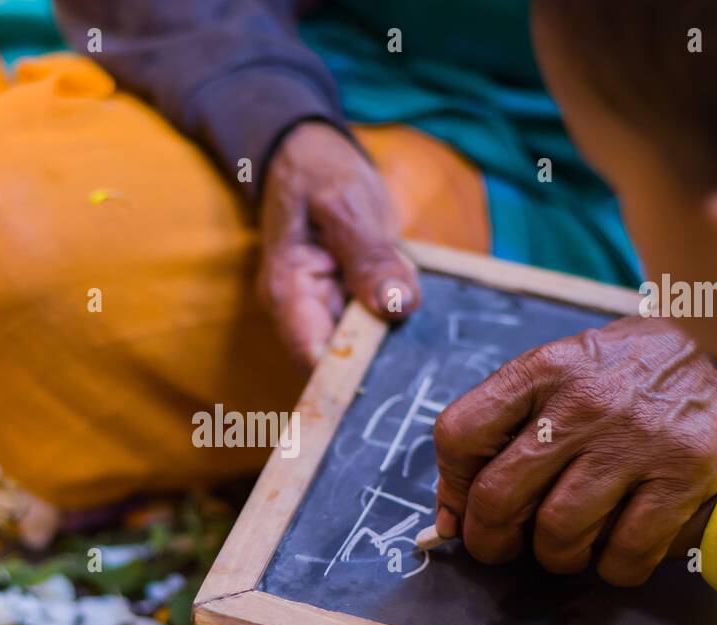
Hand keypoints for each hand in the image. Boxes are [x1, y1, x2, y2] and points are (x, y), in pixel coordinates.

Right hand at [258, 121, 418, 367]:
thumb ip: (370, 255)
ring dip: (393, 342)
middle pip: (340, 361)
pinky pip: (373, 324)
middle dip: (381, 362)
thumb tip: (398, 306)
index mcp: (288, 293)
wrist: (309, 154)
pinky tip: (423, 317)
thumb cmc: (318, 172)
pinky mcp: (348, 301)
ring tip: (428, 338)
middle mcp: (302, 312)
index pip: (315, 360)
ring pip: (361, 346)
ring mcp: (325, 308)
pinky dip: (396, 321)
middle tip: (427, 360)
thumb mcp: (345, 203)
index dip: (351, 378)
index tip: (397, 378)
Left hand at [431, 315, 716, 585]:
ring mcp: (635, 441)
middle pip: (499, 497)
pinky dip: (612, 568)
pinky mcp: (685, 476)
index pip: (460, 434)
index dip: (452, 485)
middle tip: (506, 545)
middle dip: (491, 540)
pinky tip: (617, 549)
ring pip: (558, 533)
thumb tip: (453, 517)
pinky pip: (625, 554)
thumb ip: (505, 427)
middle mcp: (582, 404)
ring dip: (555, 556)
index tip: (464, 507)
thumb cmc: (627, 368)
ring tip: (567, 545)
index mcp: (541, 371)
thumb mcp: (559, 370)